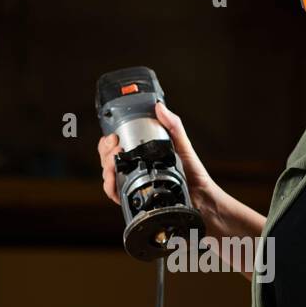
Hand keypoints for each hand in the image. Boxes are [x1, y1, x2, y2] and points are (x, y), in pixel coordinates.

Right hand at [97, 101, 218, 219]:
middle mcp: (133, 168)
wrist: (200, 196)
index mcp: (141, 154)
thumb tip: (160, 107)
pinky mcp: (134, 199)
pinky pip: (115, 193)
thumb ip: (173, 125)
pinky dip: (110, 186)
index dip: (108, 140)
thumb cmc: (193, 172)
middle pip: (107, 159)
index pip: (115, 145)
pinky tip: (113, 179)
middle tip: (115, 147)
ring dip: (106, 167)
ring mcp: (132, 184)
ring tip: (114, 162)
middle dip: (105, 152)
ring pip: (108, 175)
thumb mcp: (182, 145)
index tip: (112, 136)